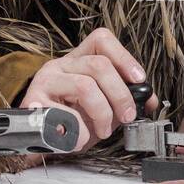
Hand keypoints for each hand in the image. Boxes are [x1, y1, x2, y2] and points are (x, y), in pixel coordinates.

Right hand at [18, 27, 158, 151]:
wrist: (42, 143)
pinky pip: (65, 112)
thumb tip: (149, 100)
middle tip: (126, 117)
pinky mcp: (34, 101)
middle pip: (99, 65)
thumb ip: (124, 100)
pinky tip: (79, 137)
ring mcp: (46, 80)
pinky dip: (80, 130)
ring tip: (102, 131)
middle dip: (120, 94)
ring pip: (85, 86)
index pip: (101, 40)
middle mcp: (61, 64)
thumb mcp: (103, 107)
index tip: (139, 79)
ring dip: (102, 114)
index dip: (124, 57)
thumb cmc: (72, 122)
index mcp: (79, 60)